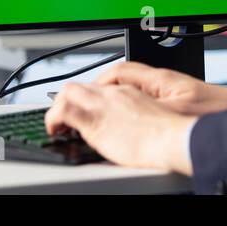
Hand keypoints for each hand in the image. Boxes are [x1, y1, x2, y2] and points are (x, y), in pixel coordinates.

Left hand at [44, 83, 195, 172]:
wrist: (172, 138)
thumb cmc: (168, 135)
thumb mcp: (150, 117)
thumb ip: (134, 116)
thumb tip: (127, 127)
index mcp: (125, 93)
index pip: (95, 88)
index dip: (83, 99)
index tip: (81, 111)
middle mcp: (110, 96)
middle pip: (77, 87)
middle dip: (65, 101)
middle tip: (64, 119)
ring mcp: (101, 107)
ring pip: (66, 94)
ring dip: (57, 109)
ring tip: (57, 125)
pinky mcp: (94, 123)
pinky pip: (64, 112)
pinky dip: (53, 119)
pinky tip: (55, 130)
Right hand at [94, 62, 226, 115]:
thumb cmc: (216, 110)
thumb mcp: (176, 111)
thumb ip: (150, 108)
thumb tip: (126, 108)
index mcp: (160, 77)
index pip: (121, 71)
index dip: (101, 82)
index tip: (89, 93)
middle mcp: (163, 79)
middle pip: (125, 77)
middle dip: (107, 88)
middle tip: (92, 102)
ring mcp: (170, 87)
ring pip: (136, 86)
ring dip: (120, 95)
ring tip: (107, 109)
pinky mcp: (177, 96)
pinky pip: (147, 95)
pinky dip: (134, 103)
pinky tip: (133, 115)